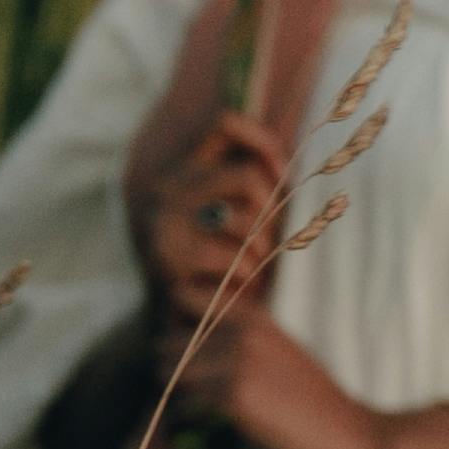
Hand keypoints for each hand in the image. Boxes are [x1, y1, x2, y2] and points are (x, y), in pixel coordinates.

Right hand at [128, 106, 289, 335]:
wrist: (183, 327)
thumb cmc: (225, 266)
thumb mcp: (241, 217)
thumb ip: (256, 182)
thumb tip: (287, 156)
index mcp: (182, 171)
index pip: (225, 122)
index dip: (263, 141)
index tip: (281, 171)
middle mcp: (164, 191)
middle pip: (247, 177)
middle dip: (272, 211)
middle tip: (268, 241)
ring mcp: (162, 226)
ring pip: (246, 221)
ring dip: (262, 252)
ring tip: (251, 269)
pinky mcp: (168, 263)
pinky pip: (237, 261)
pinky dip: (249, 280)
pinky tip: (236, 290)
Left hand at [189, 309, 448, 448]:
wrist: (352, 437)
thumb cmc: (318, 402)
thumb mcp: (282, 352)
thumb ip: (243, 338)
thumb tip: (193, 342)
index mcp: (254, 315)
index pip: (183, 294)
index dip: (174, 321)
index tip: (185, 348)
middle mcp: (242, 330)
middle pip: (166, 336)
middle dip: (168, 363)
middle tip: (186, 389)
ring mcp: (237, 360)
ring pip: (166, 370)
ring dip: (173, 392)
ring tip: (194, 408)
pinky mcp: (234, 396)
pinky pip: (182, 402)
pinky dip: (187, 417)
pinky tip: (207, 426)